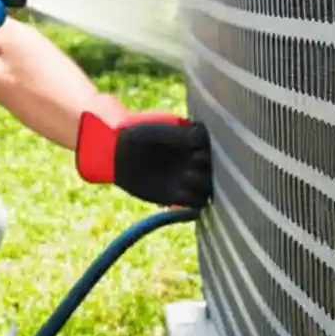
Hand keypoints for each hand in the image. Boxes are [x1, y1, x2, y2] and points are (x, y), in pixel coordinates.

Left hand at [75, 94, 212, 208]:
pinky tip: (180, 193)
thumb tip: (203, 138)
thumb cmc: (138, 134)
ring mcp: (186, 179)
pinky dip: (194, 202)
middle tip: (193, 163)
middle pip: (219, 172)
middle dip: (211, 169)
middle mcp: (194, 162)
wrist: (115, 151)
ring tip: (186, 177)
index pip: (219, 150)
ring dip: (203, 186)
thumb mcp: (160, 131)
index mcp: (195, 142)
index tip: (197, 148)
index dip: (213, 151)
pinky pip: (195, 205)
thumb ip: (183, 136)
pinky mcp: (175, 196)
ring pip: (210, 190)